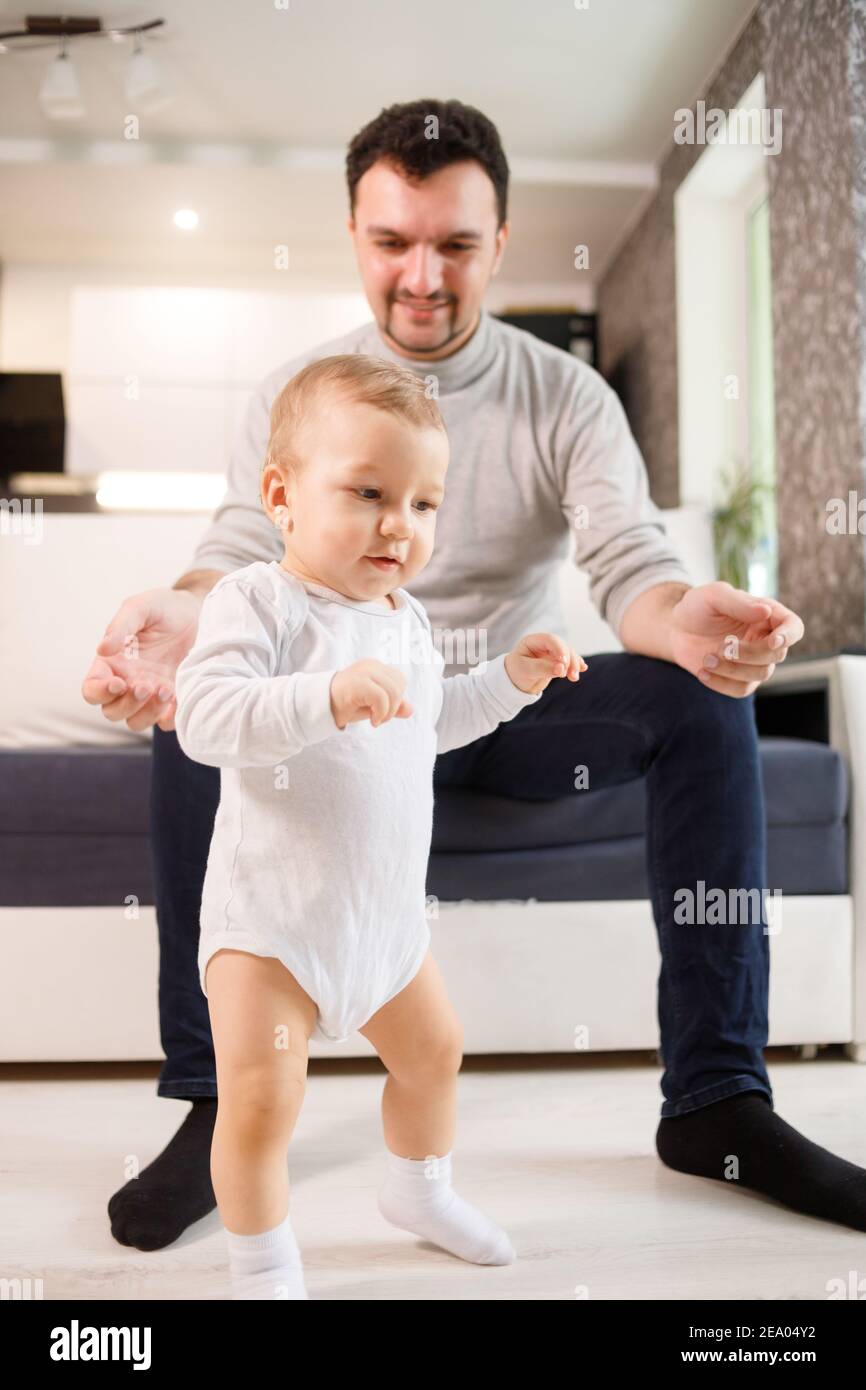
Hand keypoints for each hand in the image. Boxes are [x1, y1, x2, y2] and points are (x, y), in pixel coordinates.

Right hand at [81, 587, 202, 732]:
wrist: (199, 612)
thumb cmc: (164, 608)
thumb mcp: (140, 607)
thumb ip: (120, 626)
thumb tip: (103, 649)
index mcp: (112, 663)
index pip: (92, 689)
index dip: (99, 693)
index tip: (118, 683)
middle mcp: (127, 682)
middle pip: (112, 711)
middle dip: (127, 705)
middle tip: (146, 686)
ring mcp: (151, 694)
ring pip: (136, 722)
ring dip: (147, 713)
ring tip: (165, 689)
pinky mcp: (174, 699)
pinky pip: (166, 722)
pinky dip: (170, 718)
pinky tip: (178, 699)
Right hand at [329, 658, 413, 729]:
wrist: (320, 708)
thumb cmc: (347, 705)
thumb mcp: (373, 706)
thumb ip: (392, 706)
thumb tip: (410, 710)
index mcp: (375, 667)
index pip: (400, 680)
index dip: (396, 699)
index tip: (382, 711)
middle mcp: (371, 665)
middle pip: (400, 684)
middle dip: (394, 706)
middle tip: (380, 717)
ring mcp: (364, 672)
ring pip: (394, 691)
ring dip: (388, 712)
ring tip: (376, 719)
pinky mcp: (358, 682)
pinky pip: (382, 698)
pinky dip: (381, 713)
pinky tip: (372, 720)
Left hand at [504, 633, 586, 695]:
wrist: (516, 681)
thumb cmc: (517, 673)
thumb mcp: (526, 671)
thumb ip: (543, 668)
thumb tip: (561, 668)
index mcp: (533, 641)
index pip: (550, 639)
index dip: (560, 649)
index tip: (564, 663)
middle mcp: (544, 644)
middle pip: (562, 646)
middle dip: (569, 659)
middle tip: (571, 675)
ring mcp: (552, 651)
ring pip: (568, 653)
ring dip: (574, 664)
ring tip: (574, 678)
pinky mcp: (558, 660)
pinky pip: (570, 659)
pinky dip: (576, 664)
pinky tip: (583, 668)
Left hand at [669, 581, 804, 696]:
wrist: (676, 629)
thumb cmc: (697, 607)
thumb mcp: (713, 596)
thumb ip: (739, 603)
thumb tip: (766, 612)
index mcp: (767, 615)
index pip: (794, 627)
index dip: (789, 636)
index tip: (773, 641)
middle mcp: (766, 639)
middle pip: (777, 654)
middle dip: (749, 654)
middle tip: (720, 647)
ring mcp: (755, 661)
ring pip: (761, 674)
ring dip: (732, 669)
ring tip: (706, 658)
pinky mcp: (740, 679)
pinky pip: (742, 690)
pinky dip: (722, 684)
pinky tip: (703, 672)